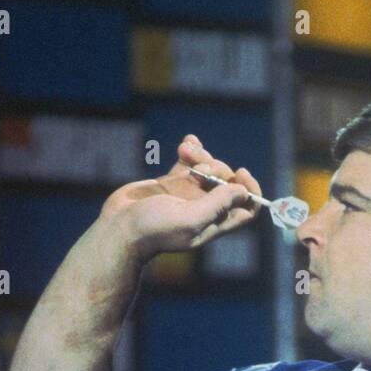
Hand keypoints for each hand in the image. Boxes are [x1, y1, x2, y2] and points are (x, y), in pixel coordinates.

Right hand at [99, 135, 261, 261]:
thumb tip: (242, 191)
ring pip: (208, 168)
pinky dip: (191, 149)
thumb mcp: (190, 219)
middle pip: (227, 182)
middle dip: (217, 168)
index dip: (251, 191)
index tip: (240, 174)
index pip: (247, 208)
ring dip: (201, 155)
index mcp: (214, 223)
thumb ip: (217, 205)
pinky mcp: (170, 184)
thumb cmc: (153, 229)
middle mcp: (204, 209)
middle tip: (199, 169)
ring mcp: (187, 195)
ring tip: (185, 151)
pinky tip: (187, 141)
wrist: (119, 228)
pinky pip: (189, 162)